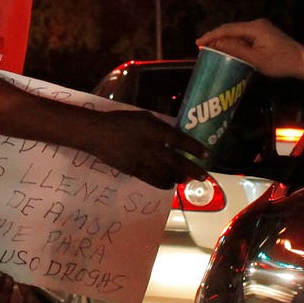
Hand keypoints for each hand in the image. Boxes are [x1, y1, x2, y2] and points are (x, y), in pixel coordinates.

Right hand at [84, 110, 208, 188]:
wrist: (97, 133)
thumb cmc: (121, 121)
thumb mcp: (143, 117)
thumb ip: (159, 125)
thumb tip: (173, 134)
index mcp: (154, 129)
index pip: (179, 139)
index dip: (194, 148)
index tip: (206, 154)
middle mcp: (151, 145)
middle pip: (176, 160)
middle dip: (191, 169)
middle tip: (203, 176)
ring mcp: (142, 159)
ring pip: (165, 172)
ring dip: (177, 177)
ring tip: (184, 180)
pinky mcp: (133, 169)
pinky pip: (151, 179)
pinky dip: (162, 183)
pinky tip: (169, 185)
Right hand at [197, 18, 303, 79]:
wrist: (303, 62)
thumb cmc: (281, 63)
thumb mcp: (256, 60)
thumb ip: (236, 50)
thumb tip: (217, 43)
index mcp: (255, 28)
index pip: (228, 29)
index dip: (212, 36)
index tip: (198, 43)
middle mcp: (257, 24)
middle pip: (231, 29)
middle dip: (216, 37)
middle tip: (201, 47)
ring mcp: (261, 29)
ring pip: (237, 32)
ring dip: (224, 40)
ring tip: (211, 48)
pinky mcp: (264, 35)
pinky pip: (244, 36)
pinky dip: (234, 42)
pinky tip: (227, 49)